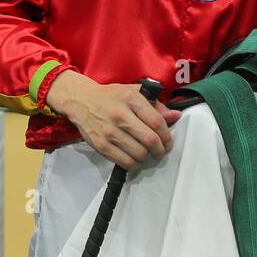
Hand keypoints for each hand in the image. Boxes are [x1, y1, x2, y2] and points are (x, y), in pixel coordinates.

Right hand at [46, 70, 181, 169]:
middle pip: (150, 141)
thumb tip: (176, 116)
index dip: (167, 135)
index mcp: (131, 99)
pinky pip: (125, 162)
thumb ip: (156, 105)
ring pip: (139, 154)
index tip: (168, 141)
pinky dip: (135, 164)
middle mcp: (120, 116)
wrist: (80, 101)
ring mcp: (110, 132)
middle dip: (160, 150)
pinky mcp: (101, 146)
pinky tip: (135, 158)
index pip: (157, 122)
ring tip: (148, 154)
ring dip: (148, 158)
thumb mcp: (133, 93)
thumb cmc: (110, 96)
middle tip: (161, 150)